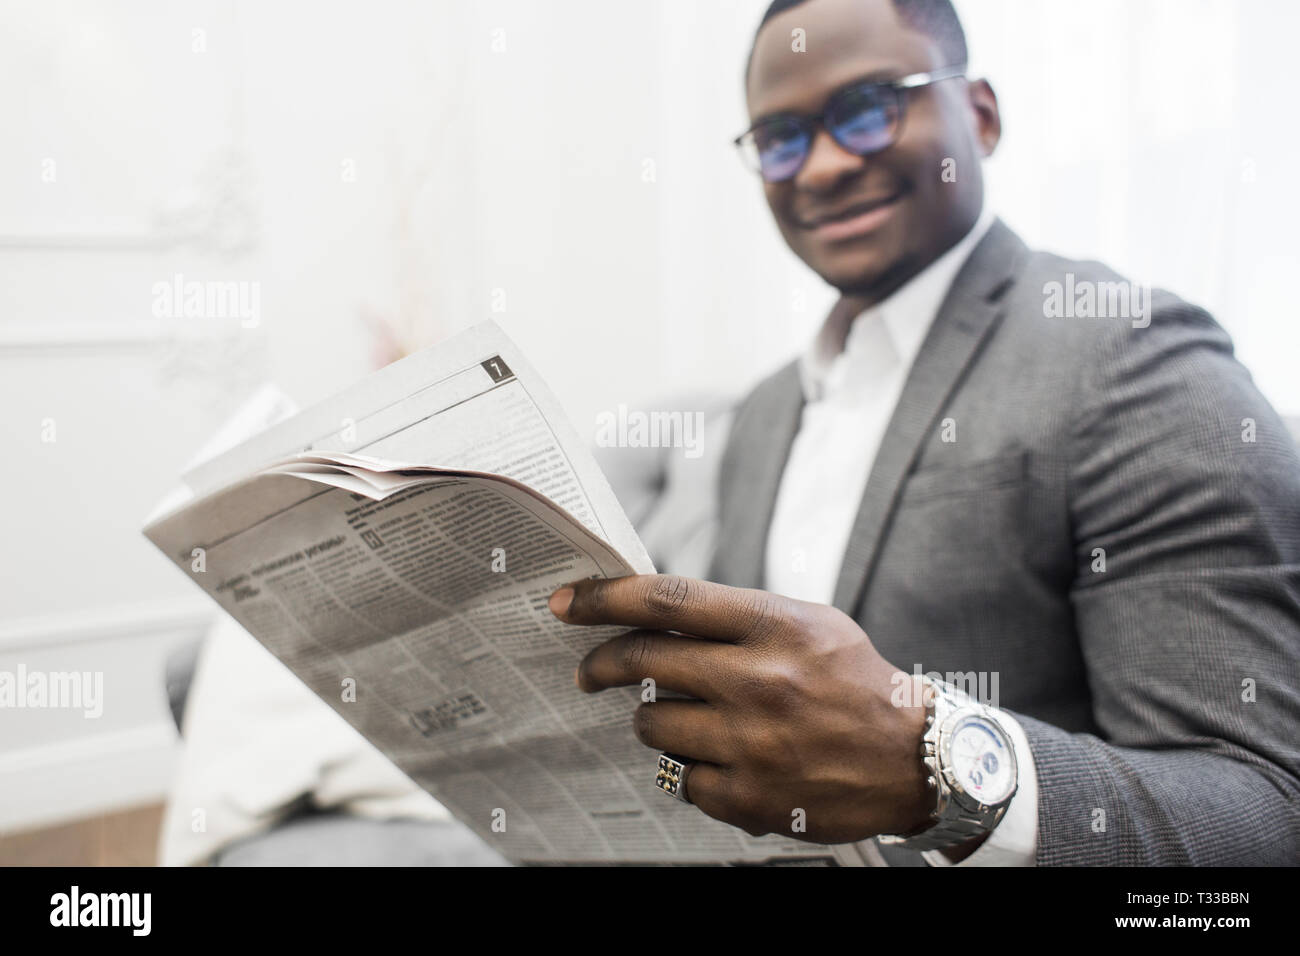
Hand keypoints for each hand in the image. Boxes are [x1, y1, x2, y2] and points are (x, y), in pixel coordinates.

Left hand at [549, 573, 935, 844]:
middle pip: (642, 660)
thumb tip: (653, 612)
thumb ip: (736, 615)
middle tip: (589, 672)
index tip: (566, 601)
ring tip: (690, 719)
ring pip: (653, 724)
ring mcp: (752, 744)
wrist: (915, 760)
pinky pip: (682, 778)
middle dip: (601, 664)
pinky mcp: (750, 798)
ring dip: (656, 719)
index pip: (667, 600)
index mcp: (775, 625)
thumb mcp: (808, 622)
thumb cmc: (854, 681)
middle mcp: (759, 681)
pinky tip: (725, 760)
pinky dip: (692, 768)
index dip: (605, 597)